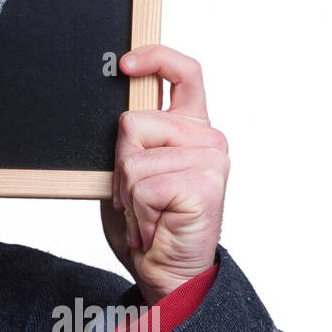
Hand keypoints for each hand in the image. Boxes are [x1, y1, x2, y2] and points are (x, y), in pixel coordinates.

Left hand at [100, 45, 228, 303]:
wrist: (167, 273)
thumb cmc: (150, 223)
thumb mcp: (132, 171)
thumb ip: (133, 139)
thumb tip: (120, 111)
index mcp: (191, 128)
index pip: (183, 74)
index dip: (156, 58)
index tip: (125, 63)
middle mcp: (207, 139)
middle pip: (132, 122)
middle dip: (120, 165)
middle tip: (140, 198)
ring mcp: (211, 160)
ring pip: (131, 159)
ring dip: (128, 195)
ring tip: (149, 214)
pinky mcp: (204, 185)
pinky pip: (142, 186)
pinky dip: (138, 212)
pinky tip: (156, 225)